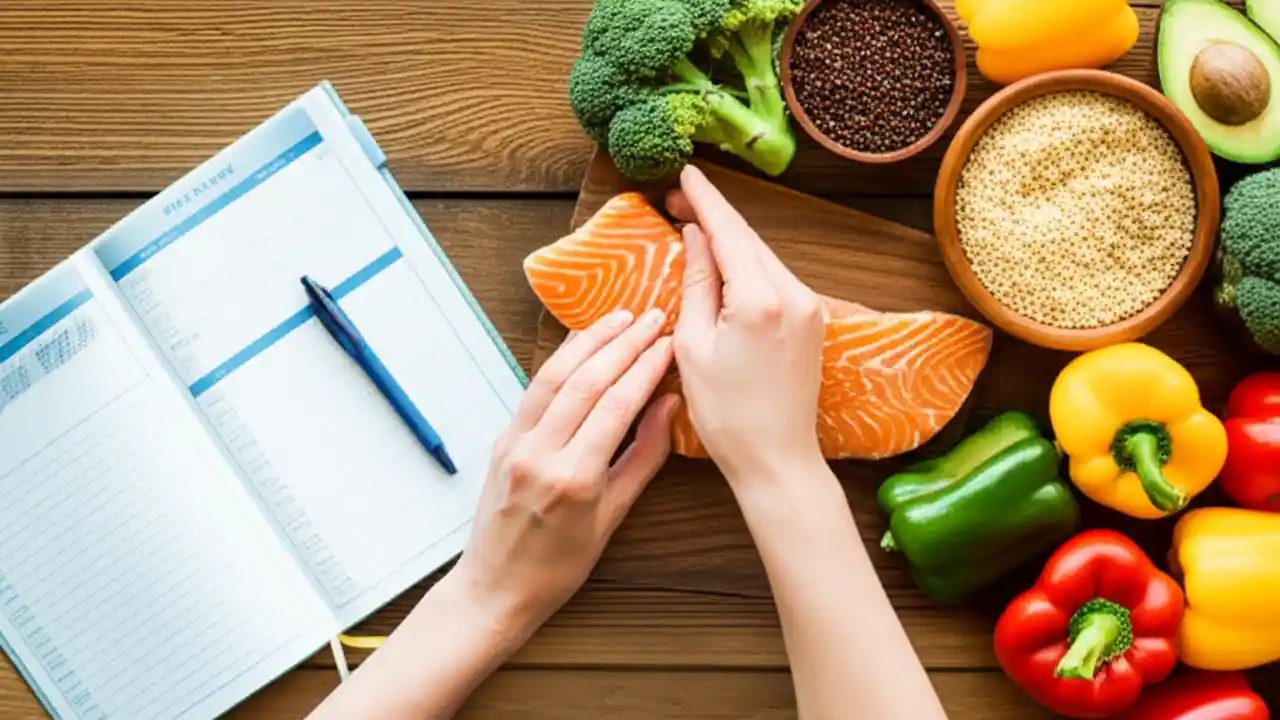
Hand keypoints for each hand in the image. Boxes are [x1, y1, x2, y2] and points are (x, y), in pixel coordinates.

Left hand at [451, 309, 678, 628]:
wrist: (494, 589)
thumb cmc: (558, 567)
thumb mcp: (611, 518)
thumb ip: (642, 459)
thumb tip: (667, 407)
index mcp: (574, 479)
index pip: (617, 405)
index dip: (646, 368)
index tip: (669, 343)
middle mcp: (540, 454)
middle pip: (586, 381)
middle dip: (623, 343)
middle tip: (652, 317)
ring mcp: (515, 444)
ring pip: (554, 376)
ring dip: (590, 341)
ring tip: (620, 317)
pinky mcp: (502, 440)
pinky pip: (533, 390)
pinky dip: (560, 360)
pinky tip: (581, 343)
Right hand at [668, 165, 826, 488]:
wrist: (777, 459)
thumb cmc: (727, 414)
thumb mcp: (693, 345)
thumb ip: (697, 283)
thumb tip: (696, 236)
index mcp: (760, 300)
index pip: (729, 232)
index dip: (705, 199)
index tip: (685, 173)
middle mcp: (794, 294)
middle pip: (749, 239)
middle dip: (714, 215)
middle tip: (677, 199)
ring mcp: (809, 307)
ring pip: (764, 257)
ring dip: (732, 240)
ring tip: (695, 227)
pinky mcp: (813, 321)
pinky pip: (775, 279)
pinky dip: (748, 265)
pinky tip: (725, 263)